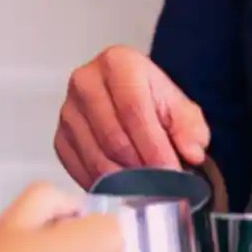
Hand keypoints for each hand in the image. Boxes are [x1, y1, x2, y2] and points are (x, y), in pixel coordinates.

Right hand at [55, 45, 209, 188]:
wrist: (128, 99)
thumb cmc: (153, 101)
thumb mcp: (180, 107)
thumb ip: (190, 127)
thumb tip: (191, 152)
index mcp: (118, 63)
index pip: (134, 109)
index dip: (154, 145)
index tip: (171, 171)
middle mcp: (86, 81)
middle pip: (114, 136)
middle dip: (142, 168)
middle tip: (162, 186)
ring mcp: (69, 110)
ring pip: (96, 157)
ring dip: (125, 181)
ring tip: (147, 189)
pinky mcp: (60, 136)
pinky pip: (80, 168)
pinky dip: (104, 184)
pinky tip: (124, 187)